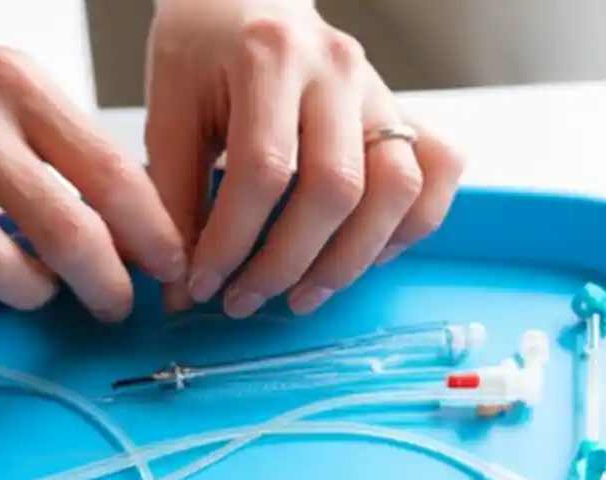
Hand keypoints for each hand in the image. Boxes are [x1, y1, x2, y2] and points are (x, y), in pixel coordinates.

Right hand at [0, 0, 185, 321]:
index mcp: (15, 91)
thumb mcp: (5, 79)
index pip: (110, 175)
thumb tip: (128, 213)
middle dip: (106, 284)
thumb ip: (63, 142)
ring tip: (34, 285)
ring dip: (30, 293)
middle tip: (114, 302)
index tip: (170, 264)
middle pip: (65, 234)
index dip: (152, 234)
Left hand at [145, 0, 463, 316]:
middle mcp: (337, 69)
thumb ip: (174, 197)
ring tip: (301, 295)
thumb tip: (183, 287)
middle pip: (336, 187)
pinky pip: (436, 170)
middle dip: (287, 262)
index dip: (232, 241)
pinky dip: (409, 225)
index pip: (263, 170)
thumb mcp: (169, 112)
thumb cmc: (201, 53)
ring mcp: (378, 89)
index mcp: (270, 58)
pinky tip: (362, 255)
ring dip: (350, 259)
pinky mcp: (400, 109)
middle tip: (245, 300)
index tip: (203, 282)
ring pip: (396, 188)